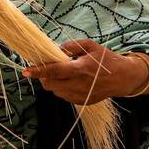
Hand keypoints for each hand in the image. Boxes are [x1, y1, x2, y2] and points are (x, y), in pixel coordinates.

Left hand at [23, 39, 148, 103]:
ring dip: (53, 83)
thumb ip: (72, 46)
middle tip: (49, 68)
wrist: (122, 78)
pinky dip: (62, 89)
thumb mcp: (91, 46)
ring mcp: (80, 95)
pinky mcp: (81, 102)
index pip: (54, 71)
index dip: (38, 71)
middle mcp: (79, 84)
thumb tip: (56, 51)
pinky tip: (71, 81)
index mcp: (80, 69)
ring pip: (55, 91)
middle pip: (50, 84)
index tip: (25, 71)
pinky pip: (64, 96)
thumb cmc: (105, 59)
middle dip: (44, 76)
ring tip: (65, 73)